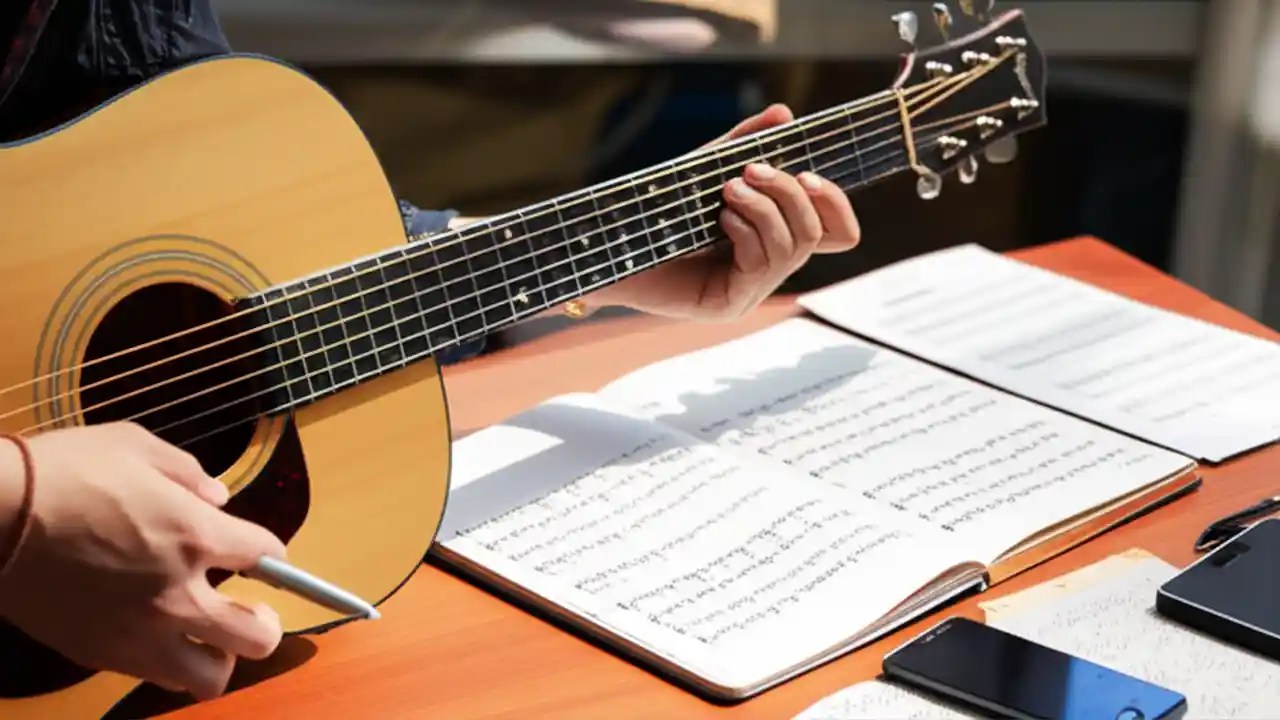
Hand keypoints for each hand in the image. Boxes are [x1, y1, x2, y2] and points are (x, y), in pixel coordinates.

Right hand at [0, 422, 285, 699]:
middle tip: (254, 611)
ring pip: (209, 677)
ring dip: (219, 657)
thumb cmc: (63, 470)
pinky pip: (155, 676)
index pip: (269, 557)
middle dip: (265, 625)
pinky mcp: (100, 654)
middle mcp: (179, 593)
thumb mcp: (135, 445)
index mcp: (196, 535)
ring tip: (208, 636)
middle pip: (257, 639)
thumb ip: (188, 473)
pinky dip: (168, 662)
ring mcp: (139, 632)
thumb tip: (217, 497)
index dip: (273, 554)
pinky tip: (158, 636)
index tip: (262, 552)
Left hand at [593, 103, 860, 319]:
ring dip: (765, 208)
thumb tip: (783, 113)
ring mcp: (750, 291)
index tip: (808, 172)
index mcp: (773, 237)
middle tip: (750, 169)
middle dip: (790, 193)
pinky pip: (761, 265)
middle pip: (818, 234)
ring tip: (727, 189)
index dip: (835, 203)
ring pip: (793, 249)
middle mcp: (768, 268)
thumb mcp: (705, 169)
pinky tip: (719, 217)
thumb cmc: (656, 210)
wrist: (608, 245)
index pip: (837, 232)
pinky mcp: (728, 306)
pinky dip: (746, 231)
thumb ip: (743, 142)